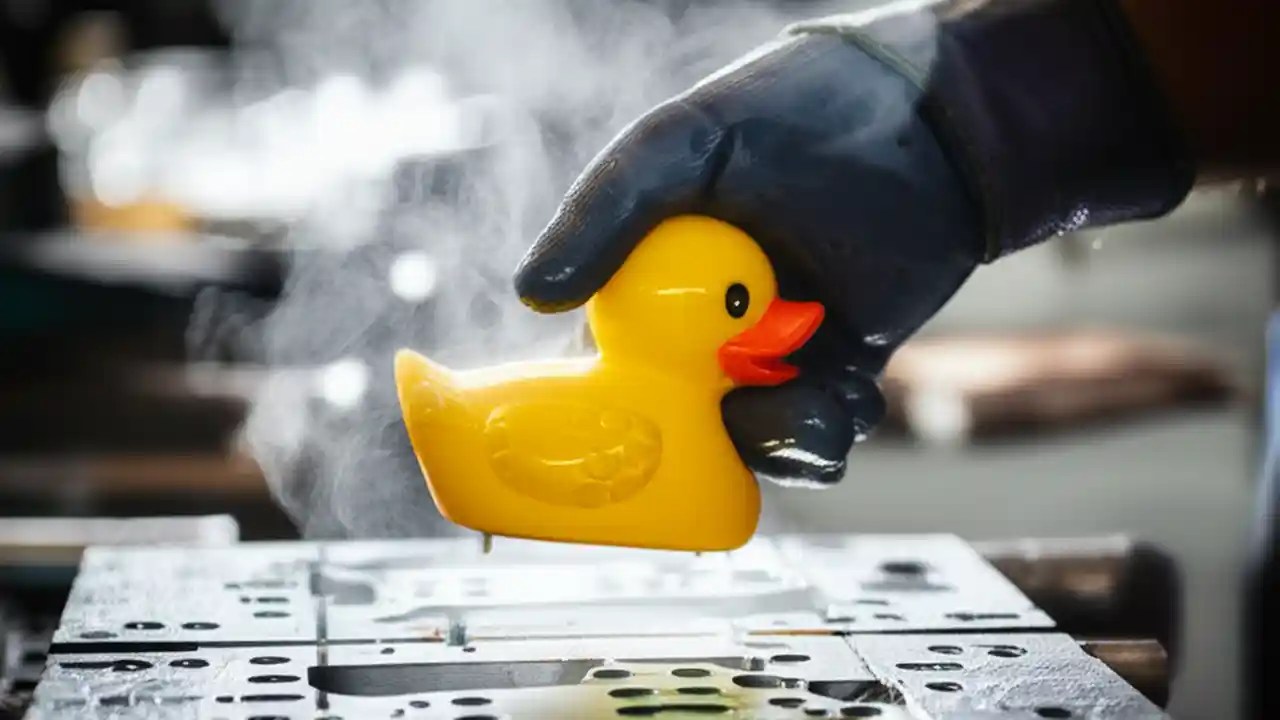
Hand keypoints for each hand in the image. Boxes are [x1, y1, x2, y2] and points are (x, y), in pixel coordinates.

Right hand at [513, 29, 980, 486]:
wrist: (930, 124)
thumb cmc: (795, 116)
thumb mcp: (682, 145)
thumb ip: (607, 209)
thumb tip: (533, 293)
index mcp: (653, 279)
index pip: (606, 359)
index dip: (605, 409)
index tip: (620, 434)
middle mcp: (706, 323)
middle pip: (682, 417)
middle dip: (702, 440)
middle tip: (737, 417)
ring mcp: (774, 351)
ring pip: (755, 434)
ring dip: (779, 439)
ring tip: (817, 404)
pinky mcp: (840, 367)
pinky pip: (823, 430)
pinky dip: (833, 430)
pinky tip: (851, 392)